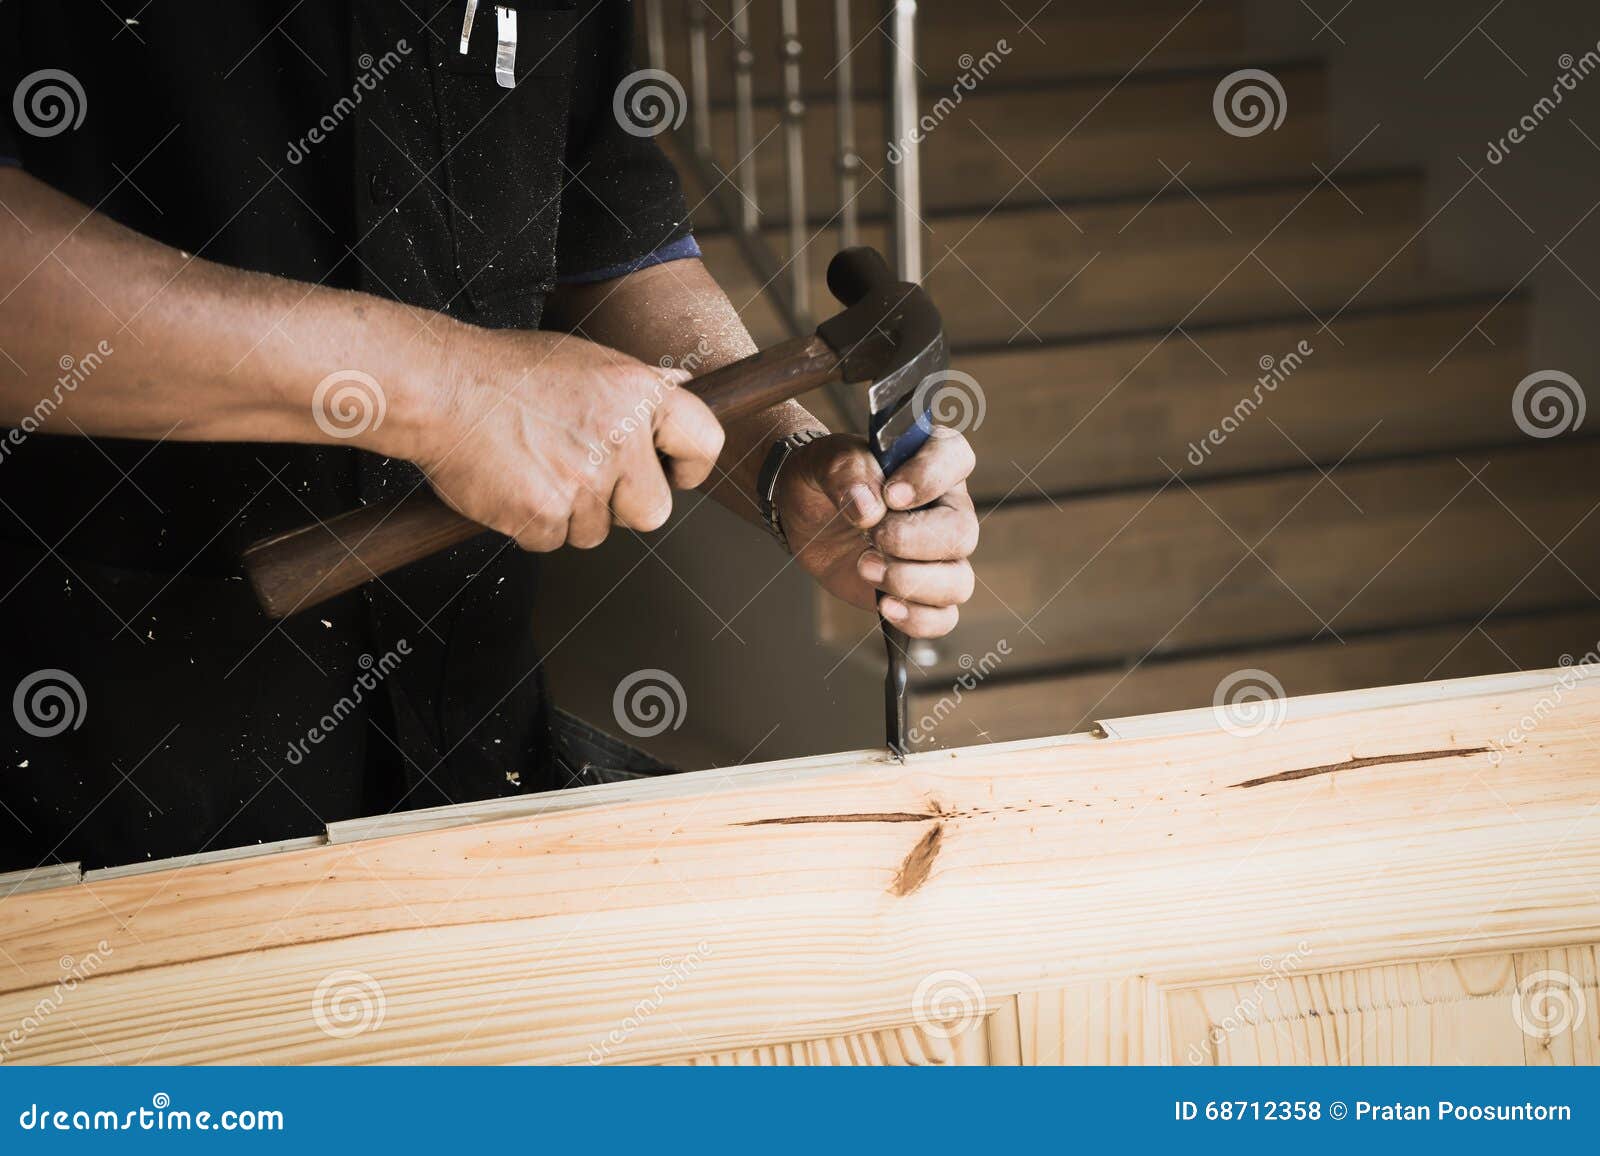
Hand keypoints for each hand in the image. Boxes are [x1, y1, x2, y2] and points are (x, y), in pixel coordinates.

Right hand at [396, 328, 724, 549]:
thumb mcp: (586, 360)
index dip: (689, 467)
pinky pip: (553, 540)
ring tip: (536, 467)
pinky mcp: (545, 513)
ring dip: (569, 512)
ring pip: (597, 531)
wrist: (438, 387)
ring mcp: (583, 479)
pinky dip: (532, 523)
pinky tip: (513, 484)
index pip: (704, 443)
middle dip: (622, 505)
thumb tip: (681, 385)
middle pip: (653, 510)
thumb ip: (636, 385)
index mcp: (638, 393)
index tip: (673, 474)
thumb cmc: (505, 371)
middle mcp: (619, 437)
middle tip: (583, 475)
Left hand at [773, 428, 978, 637]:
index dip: (929, 479)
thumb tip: (869, 507)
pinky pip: (943, 616)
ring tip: (865, 567)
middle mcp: (946, 507)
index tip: (890, 496)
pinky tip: (884, 604)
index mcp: (929, 459)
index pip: (956, 459)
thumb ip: (846, 472)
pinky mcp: (922, 591)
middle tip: (871, 537)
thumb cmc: (826, 479)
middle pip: (962, 532)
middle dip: (913, 542)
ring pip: (958, 581)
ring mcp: (939, 554)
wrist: (808, 515)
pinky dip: (917, 618)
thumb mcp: (824, 461)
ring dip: (910, 582)